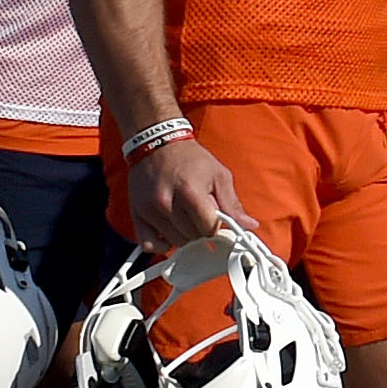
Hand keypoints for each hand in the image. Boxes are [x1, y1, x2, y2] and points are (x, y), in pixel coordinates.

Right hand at [126, 137, 250, 251]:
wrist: (157, 143)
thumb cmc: (190, 159)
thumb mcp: (218, 175)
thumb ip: (232, 203)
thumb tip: (248, 225)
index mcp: (190, 192)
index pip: (209, 228)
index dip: (217, 226)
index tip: (217, 221)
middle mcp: (166, 202)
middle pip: (192, 237)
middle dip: (202, 230)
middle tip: (201, 216)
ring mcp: (149, 210)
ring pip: (175, 242)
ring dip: (184, 236)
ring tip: (186, 218)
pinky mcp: (137, 214)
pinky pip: (149, 244)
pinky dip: (162, 244)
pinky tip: (171, 232)